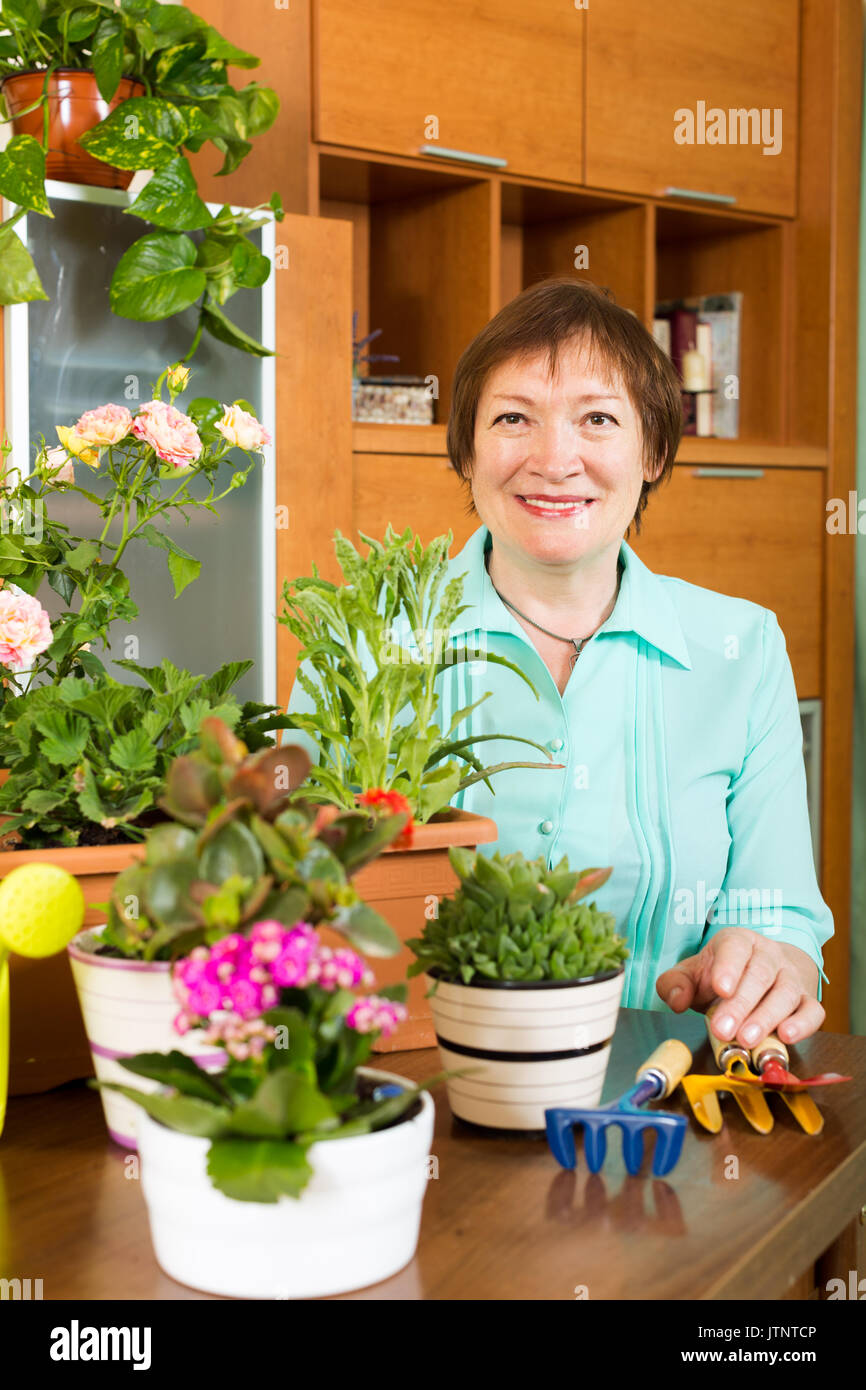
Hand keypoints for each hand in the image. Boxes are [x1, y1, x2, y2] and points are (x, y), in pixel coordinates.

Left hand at [655, 928, 823, 1045]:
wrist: (765, 971)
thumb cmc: (723, 974)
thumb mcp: (693, 972)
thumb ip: (675, 983)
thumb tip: (676, 1001)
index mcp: (738, 942)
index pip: (735, 948)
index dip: (728, 967)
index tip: (720, 988)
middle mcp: (768, 956)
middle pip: (759, 975)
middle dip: (741, 1004)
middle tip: (723, 1029)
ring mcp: (791, 977)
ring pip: (785, 994)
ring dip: (766, 1018)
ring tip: (747, 1039)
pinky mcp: (808, 1000)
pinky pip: (812, 1011)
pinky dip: (803, 1024)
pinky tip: (786, 1036)